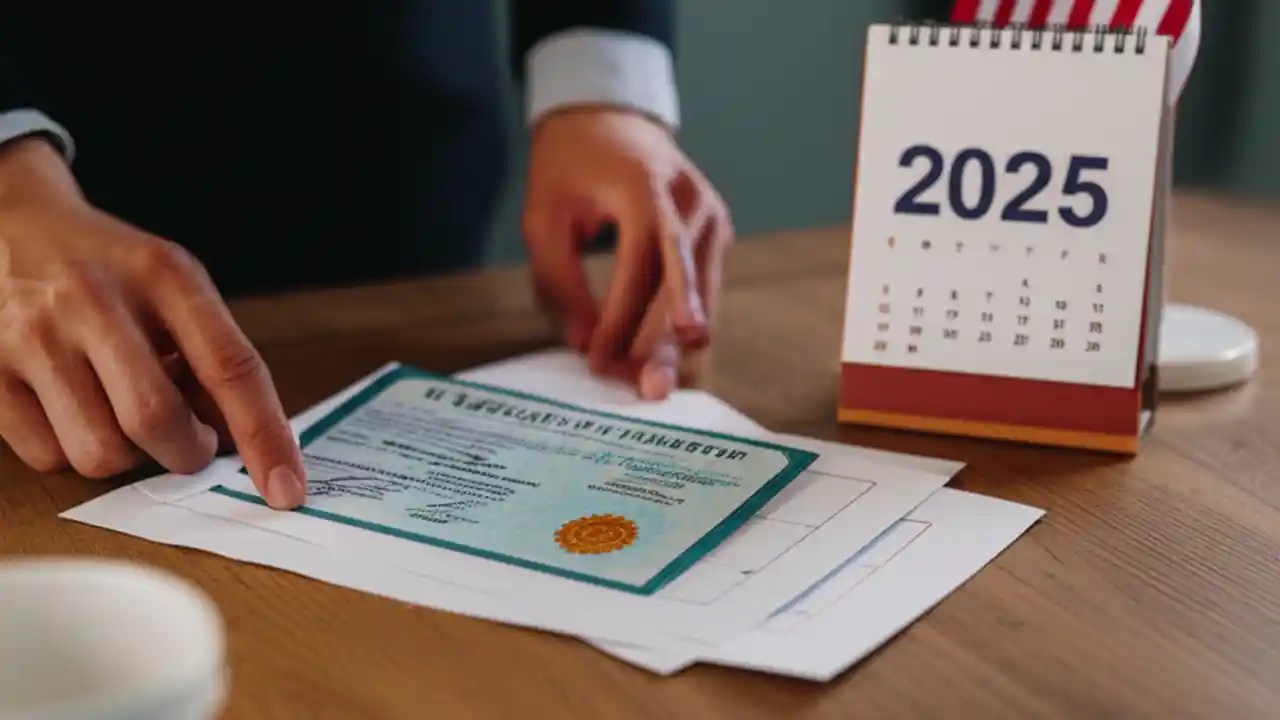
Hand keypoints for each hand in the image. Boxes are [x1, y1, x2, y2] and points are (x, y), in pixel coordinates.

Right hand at [0, 139, 305, 508]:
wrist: (8, 222)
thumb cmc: (109, 267)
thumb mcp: (173, 286)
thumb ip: (212, 357)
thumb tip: (239, 444)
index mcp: (163, 274)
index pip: (230, 367)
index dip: (265, 435)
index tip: (287, 489)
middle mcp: (94, 300)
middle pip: (157, 421)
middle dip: (186, 453)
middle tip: (187, 440)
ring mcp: (33, 336)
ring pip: (100, 454)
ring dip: (128, 456)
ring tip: (121, 411)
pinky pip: (47, 457)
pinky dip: (73, 451)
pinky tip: (75, 408)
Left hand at [522, 108, 732, 399]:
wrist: (609, 118)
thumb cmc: (569, 166)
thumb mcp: (544, 216)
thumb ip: (558, 279)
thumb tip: (581, 340)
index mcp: (645, 184)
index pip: (643, 260)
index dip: (623, 316)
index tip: (598, 357)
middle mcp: (691, 200)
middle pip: (685, 284)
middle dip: (665, 344)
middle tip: (648, 391)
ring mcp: (712, 216)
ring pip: (702, 296)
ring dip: (673, 344)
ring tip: (646, 382)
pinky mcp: (716, 234)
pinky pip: (704, 291)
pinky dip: (680, 326)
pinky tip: (655, 354)